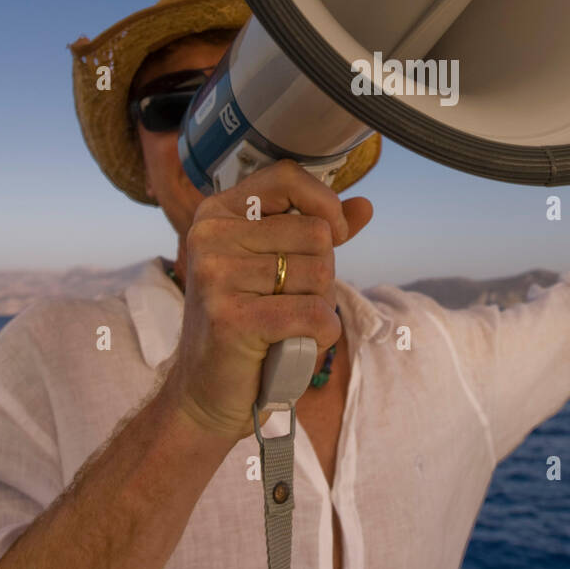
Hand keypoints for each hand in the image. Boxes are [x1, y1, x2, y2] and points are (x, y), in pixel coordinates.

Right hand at [163, 158, 372, 442]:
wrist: (206, 391)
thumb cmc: (247, 324)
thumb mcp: (276, 267)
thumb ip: (316, 232)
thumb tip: (363, 207)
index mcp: (217, 213)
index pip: (287, 177)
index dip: (324, 203)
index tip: (335, 233)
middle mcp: (211, 236)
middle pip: (316, 234)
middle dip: (322, 274)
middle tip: (290, 302)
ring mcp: (217, 275)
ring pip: (320, 275)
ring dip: (320, 307)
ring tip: (286, 324)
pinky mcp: (232, 318)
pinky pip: (315, 314)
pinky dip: (320, 335)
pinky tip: (294, 344)